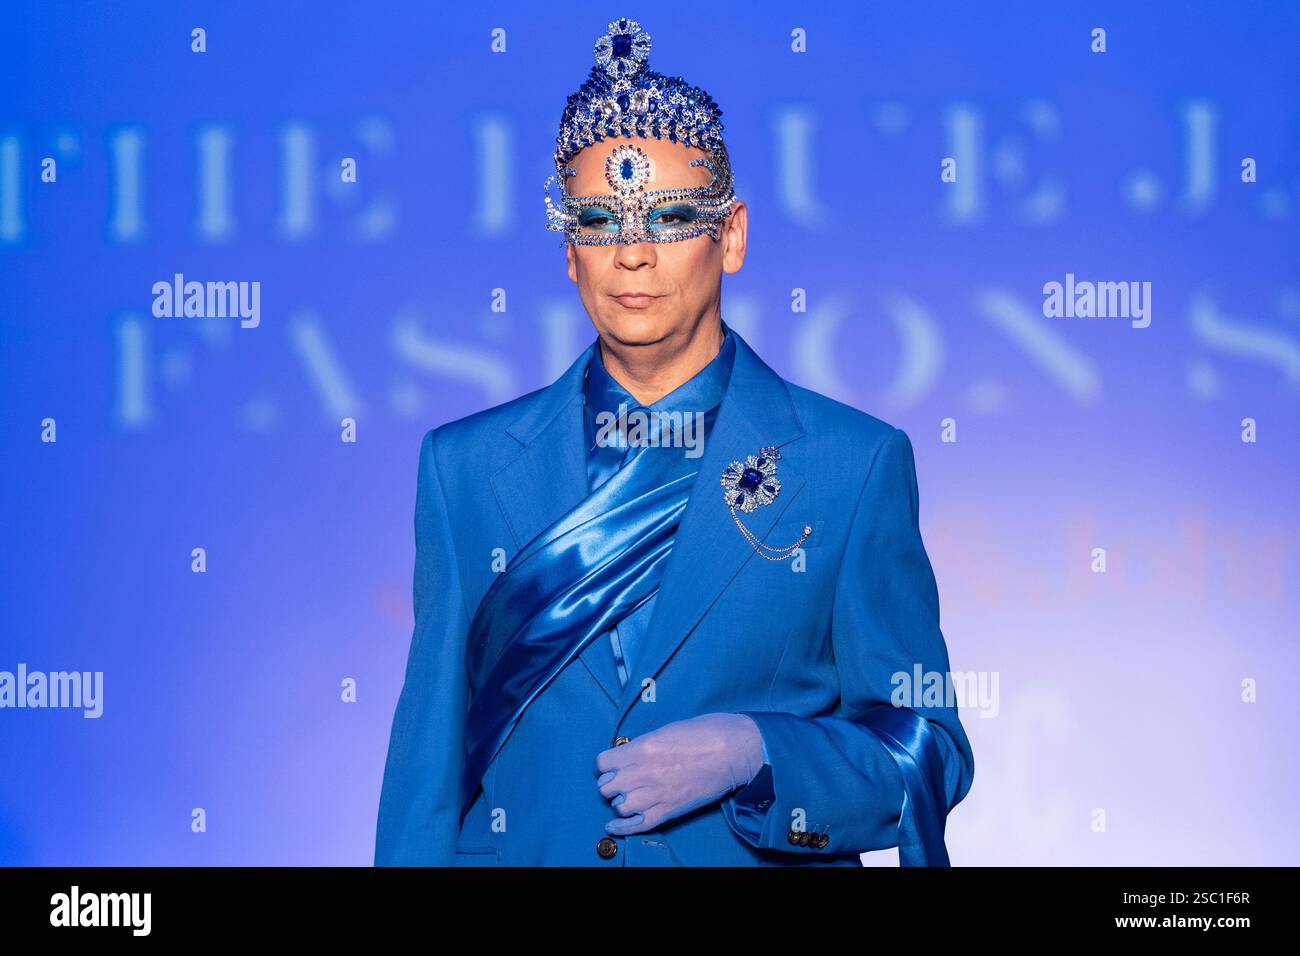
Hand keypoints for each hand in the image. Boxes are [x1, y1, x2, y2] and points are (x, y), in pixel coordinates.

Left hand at [594, 713, 764, 835]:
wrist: (735, 750)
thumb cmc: (706, 733)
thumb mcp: (667, 730)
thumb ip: (643, 745)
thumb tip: (629, 755)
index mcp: (643, 748)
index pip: (603, 763)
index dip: (605, 765)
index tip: (612, 765)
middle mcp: (645, 772)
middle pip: (607, 787)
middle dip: (611, 783)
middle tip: (621, 780)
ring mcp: (658, 793)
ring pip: (620, 806)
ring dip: (621, 801)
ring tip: (630, 796)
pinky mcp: (670, 810)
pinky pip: (637, 825)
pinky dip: (622, 828)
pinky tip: (614, 825)